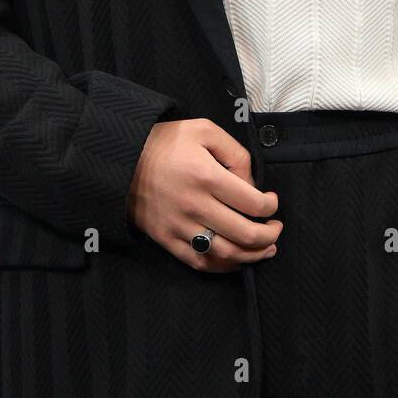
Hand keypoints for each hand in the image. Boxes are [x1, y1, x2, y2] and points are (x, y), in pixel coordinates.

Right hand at [127, 118, 282, 271]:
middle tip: (276, 229)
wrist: (122, 159)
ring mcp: (179, 225)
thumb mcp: (204, 130)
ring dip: (252, 255)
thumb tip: (251, 184)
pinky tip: (235, 260)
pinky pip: (199, 262)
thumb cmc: (166, 142)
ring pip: (225, 253)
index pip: (252, 203)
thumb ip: (235, 152)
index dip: (270, 206)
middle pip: (245, 233)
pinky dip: (222, 266)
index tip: (271, 202)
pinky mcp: (166, 238)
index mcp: (207, 176)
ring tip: (266, 249)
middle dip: (269, 235)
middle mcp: (195, 205)